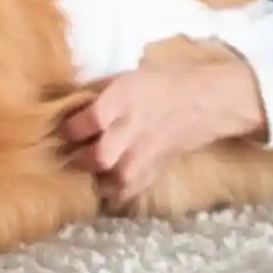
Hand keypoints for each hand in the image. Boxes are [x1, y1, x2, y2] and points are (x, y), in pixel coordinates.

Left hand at [60, 54, 267, 208]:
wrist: (209, 99)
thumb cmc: (164, 81)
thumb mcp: (128, 77)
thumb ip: (101, 93)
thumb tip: (74, 105)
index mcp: (123, 99)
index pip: (88, 121)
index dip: (70, 129)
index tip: (64, 131)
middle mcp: (133, 128)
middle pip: (100, 157)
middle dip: (81, 160)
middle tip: (71, 158)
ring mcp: (148, 152)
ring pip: (116, 178)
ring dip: (97, 181)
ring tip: (86, 176)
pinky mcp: (159, 167)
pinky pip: (134, 189)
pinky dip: (118, 195)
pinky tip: (106, 193)